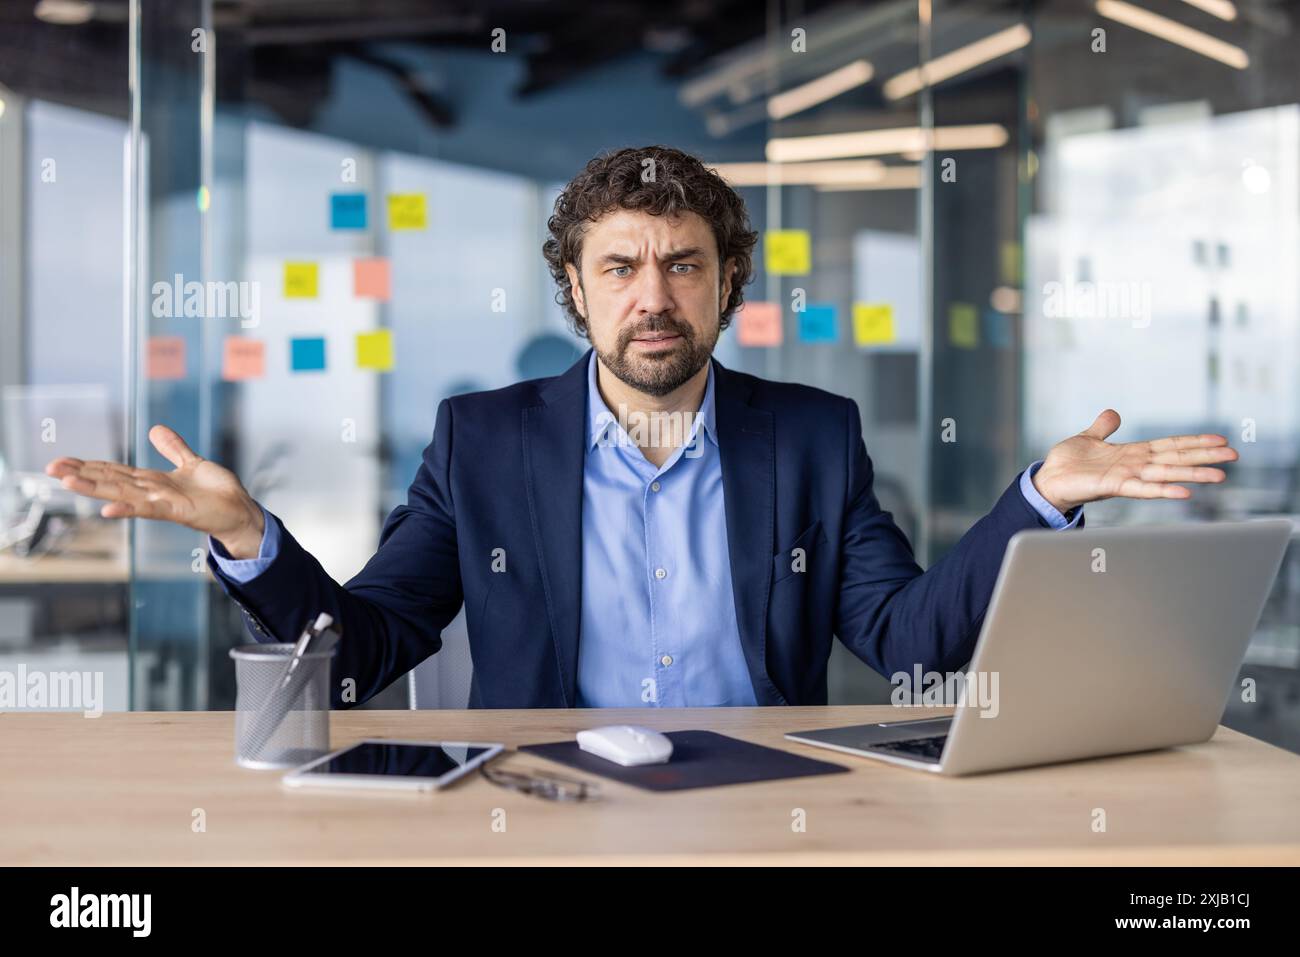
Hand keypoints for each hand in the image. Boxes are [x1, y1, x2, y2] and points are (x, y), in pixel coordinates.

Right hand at [44, 425, 265, 558]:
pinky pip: (147, 509)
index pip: (114, 470)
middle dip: (80, 474)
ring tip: (66, 482)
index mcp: (153, 481)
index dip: (89, 465)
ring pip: (121, 493)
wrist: (242, 512)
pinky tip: (106, 509)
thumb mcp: (193, 463)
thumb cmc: (218, 493)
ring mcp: (162, 502)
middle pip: (110, 480)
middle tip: (50, 468)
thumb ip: (174, 448)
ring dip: (94, 489)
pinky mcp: (176, 511)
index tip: (61, 460)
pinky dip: (127, 509)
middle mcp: (152, 492)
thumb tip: (155, 429)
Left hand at [1032, 409, 1237, 513]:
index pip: (1170, 445)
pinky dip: (1163, 490)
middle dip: (1205, 456)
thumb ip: (1103, 427)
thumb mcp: (1087, 437)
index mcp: (1132, 453)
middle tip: (1234, 455)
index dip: (1193, 442)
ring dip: (1193, 474)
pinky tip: (1184, 493)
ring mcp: (1127, 477)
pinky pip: (1143, 489)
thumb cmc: (1066, 463)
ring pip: (1167, 474)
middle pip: (1176, 458)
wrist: (1047, 480)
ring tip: (1221, 475)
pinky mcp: (1114, 486)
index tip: (1219, 439)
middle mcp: (1135, 465)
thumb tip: (1114, 412)